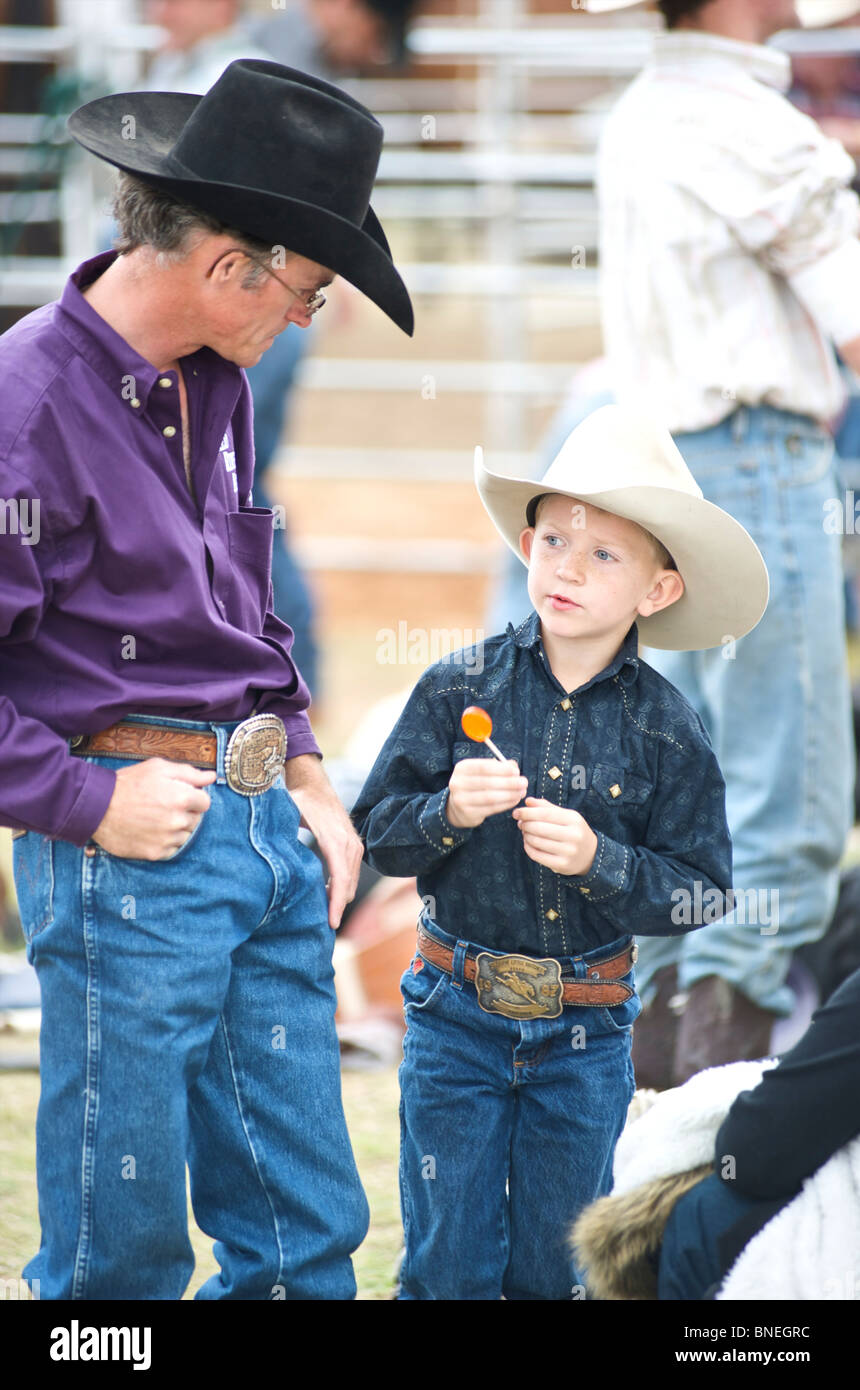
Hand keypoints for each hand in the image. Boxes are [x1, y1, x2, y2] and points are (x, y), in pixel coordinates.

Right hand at [91, 758, 215, 859]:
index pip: (205, 802)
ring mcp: (167, 839)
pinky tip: (150, 830)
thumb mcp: (158, 768)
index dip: (193, 797)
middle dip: (185, 812)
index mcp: (182, 797)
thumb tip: (211, 777)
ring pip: (185, 835)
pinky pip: (172, 848)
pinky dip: (165, 841)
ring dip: (176, 828)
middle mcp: (178, 820)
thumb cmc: (128, 784)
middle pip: (196, 819)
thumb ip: (189, 773)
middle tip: (163, 805)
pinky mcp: (156, 853)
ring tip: (155, 818)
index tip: (179, 795)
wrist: (97, 807)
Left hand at [284, 754, 362, 929]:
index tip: (331, 921)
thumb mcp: (287, 814)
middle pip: (348, 883)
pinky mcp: (354, 846)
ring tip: (325, 914)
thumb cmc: (298, 800)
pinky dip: (342, 887)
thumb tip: (264, 855)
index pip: (339, 875)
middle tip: (323, 926)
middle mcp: (348, 842)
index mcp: (332, 837)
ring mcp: (354, 844)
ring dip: (340, 897)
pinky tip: (328, 895)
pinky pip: (351, 873)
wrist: (315, 783)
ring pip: (351, 880)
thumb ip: (279, 833)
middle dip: (337, 906)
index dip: (336, 900)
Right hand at [445, 757, 527, 828]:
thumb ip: (499, 767)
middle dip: (509, 782)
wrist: (458, 807)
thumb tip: (514, 767)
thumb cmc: (476, 785)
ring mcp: (460, 799)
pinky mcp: (468, 813)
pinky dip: (506, 804)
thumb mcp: (483, 772)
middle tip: (524, 782)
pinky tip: (515, 800)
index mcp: (462, 768)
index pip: (483, 767)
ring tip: (522, 792)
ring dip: (510, 794)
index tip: (517, 771)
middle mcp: (457, 783)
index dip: (501, 769)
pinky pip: (491, 808)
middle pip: (487, 782)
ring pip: (490, 797)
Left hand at [512, 796, 597, 875]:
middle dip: (525, 824)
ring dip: (526, 836)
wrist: (590, 855)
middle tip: (520, 823)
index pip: (545, 814)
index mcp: (573, 819)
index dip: (527, 813)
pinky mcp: (562, 865)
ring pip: (537, 842)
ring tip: (525, 832)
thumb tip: (528, 801)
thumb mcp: (565, 816)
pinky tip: (528, 843)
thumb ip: (546, 808)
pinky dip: (528, 848)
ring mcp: (568, 851)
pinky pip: (537, 855)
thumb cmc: (573, 831)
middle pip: (539, 828)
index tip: (516, 812)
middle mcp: (573, 835)